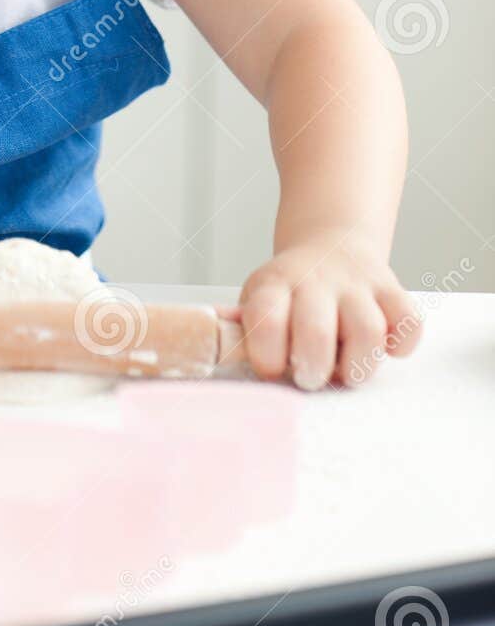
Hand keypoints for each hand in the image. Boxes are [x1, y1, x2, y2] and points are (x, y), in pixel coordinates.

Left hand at [223, 230, 422, 389]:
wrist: (331, 246)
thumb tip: (217, 345)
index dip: (267, 355)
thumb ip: (243, 328)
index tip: (271, 369)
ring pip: (368, 331)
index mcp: (274, 284)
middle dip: (313, 368)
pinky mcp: (392, 291)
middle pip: (316, 330)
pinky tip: (383, 347)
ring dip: (358, 365)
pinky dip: (400, 345)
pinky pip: (409, 323)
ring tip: (346, 369)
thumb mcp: (258, 299)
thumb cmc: (290, 292)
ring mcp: (357, 285)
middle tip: (310, 378)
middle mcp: (316, 280)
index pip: (265, 318)